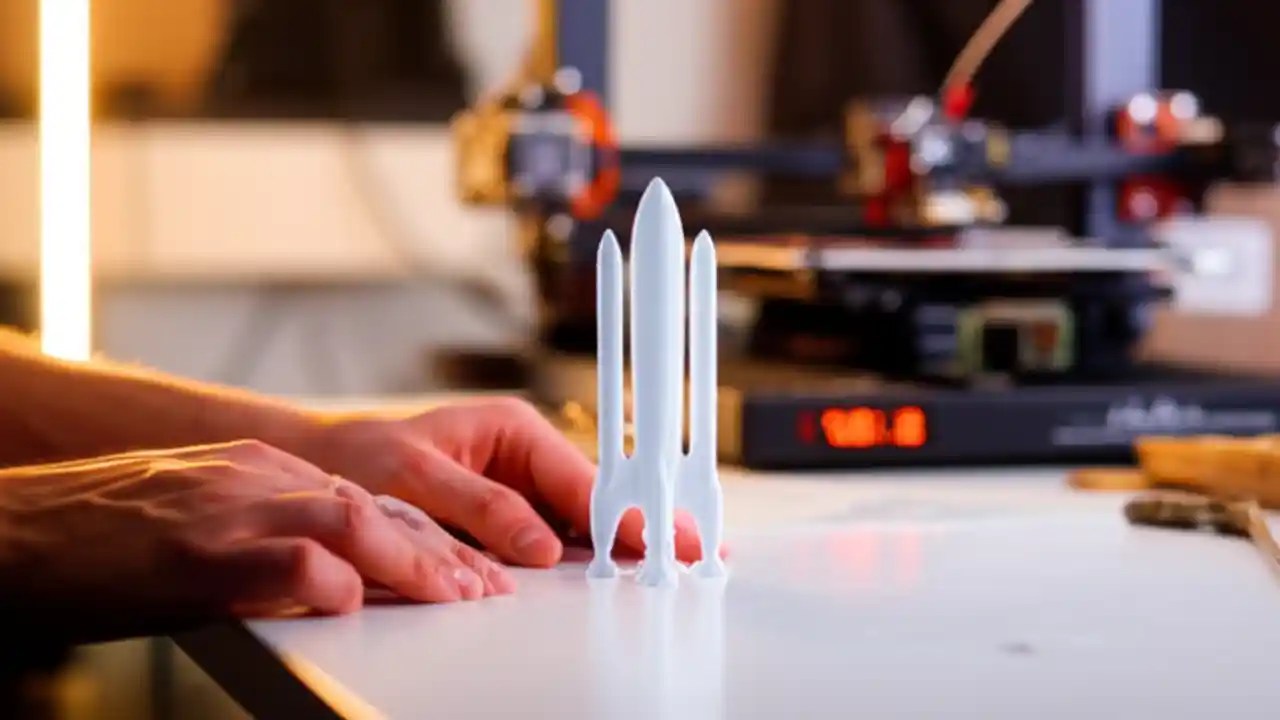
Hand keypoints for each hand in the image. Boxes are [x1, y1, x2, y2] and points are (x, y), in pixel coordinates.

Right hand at [0, 440, 512, 636]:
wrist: (24, 528)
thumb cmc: (111, 534)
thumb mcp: (207, 515)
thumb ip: (273, 528)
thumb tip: (341, 570)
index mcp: (265, 468)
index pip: (372, 499)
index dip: (428, 539)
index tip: (470, 571)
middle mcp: (260, 477)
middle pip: (377, 507)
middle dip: (438, 553)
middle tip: (484, 591)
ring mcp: (230, 507)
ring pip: (349, 519)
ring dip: (409, 561)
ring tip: (453, 596)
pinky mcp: (196, 550)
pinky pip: (282, 556)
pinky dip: (325, 577)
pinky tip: (352, 599)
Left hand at [305, 398, 711, 567]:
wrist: (319, 470)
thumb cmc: (357, 457)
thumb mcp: (414, 476)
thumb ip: (481, 505)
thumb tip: (542, 544)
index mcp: (512, 430)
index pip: (582, 476)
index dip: (626, 510)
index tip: (657, 535)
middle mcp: (524, 457)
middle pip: (598, 496)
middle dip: (645, 521)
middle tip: (695, 550)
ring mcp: (520, 489)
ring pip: (584, 519)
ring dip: (624, 541)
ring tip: (672, 562)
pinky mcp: (509, 518)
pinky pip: (558, 537)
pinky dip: (590, 555)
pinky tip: (622, 568)